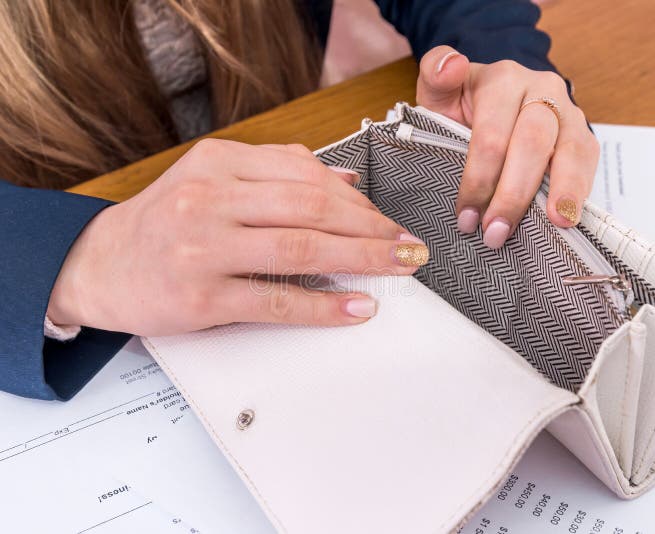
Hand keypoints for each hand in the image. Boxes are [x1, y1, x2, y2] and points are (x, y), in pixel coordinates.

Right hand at [47, 140, 428, 335]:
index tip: (387, 219)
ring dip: (361, 259)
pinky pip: (277, 301)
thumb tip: (346, 179)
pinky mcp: (201, 298)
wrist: (97, 266)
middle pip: (312, 208)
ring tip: (398, 267)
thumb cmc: (164, 223)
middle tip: (409, 244)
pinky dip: (324, 305)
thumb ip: (276, 172)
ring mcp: (204, 249)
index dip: (359, 199)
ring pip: (301, 250)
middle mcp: (210, 200)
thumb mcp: (211, 179)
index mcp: (218, 164)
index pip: (306, 175)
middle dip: (372, 227)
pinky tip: (357, 306)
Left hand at [416, 46, 599, 248]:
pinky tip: (571, 217)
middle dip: (513, 193)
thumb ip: (435, 75)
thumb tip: (449, 66)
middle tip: (496, 233)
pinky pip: (588, 160)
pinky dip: (580, 190)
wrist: (494, 104)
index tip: (465, 218)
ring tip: (556, 224)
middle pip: (532, 142)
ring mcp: (567, 111)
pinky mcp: (583, 134)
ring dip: (561, 191)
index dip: (478, 179)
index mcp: (502, 80)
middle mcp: (541, 89)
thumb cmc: (463, 109)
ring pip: (571, 149)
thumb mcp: (439, 93)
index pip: (491, 134)